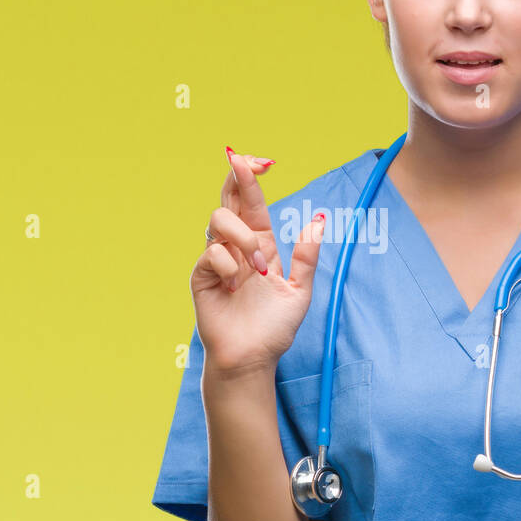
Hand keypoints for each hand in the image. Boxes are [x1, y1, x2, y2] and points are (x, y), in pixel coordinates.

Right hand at [191, 148, 325, 373]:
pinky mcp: (202, 276)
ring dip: (243, 236)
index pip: (252, 202)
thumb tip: (319, 219)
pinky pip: (212, 253)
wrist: (253, 358)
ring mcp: (217, 260)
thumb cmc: (274, 329)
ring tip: (259, 267)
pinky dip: (230, 265)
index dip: (252, 177)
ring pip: (220, 220)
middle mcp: (236, 247)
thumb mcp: (300, 291)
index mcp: (260, 245)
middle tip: (243, 162)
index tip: (264, 161)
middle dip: (236, 177)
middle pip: (229, 199)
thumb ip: (307, 256)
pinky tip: (237, 287)